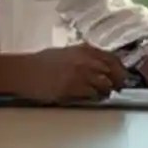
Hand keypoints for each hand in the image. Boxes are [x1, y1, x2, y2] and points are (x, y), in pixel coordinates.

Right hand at [0, 43, 127, 103]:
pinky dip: (95, 97)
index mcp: (85, 49)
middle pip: (112, 72)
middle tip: (118, 88)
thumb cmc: (44, 62)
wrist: (25, 71)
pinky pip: (91, 95)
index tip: (123, 76)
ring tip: (104, 94)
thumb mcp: (68, 52)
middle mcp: (85, 60)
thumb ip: (86, 57)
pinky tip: (93, 98)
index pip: (112, 58)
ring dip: (107, 91)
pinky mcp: (72, 88)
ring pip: (105, 84)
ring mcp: (79, 74)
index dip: (120, 69)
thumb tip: (103, 66)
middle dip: (117, 81)